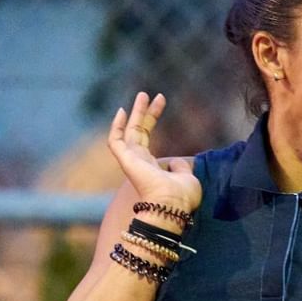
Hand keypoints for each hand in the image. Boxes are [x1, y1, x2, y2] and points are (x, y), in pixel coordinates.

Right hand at [106, 91, 201, 213]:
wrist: (172, 206)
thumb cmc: (182, 197)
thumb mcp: (186, 178)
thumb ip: (179, 167)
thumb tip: (177, 161)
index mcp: (151, 166)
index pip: (147, 137)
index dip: (151, 119)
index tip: (159, 102)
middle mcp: (139, 162)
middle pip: (138, 131)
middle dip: (144, 112)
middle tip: (150, 94)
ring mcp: (132, 161)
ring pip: (129, 132)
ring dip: (135, 113)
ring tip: (143, 94)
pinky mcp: (126, 161)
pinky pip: (115, 141)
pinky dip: (116, 127)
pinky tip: (122, 111)